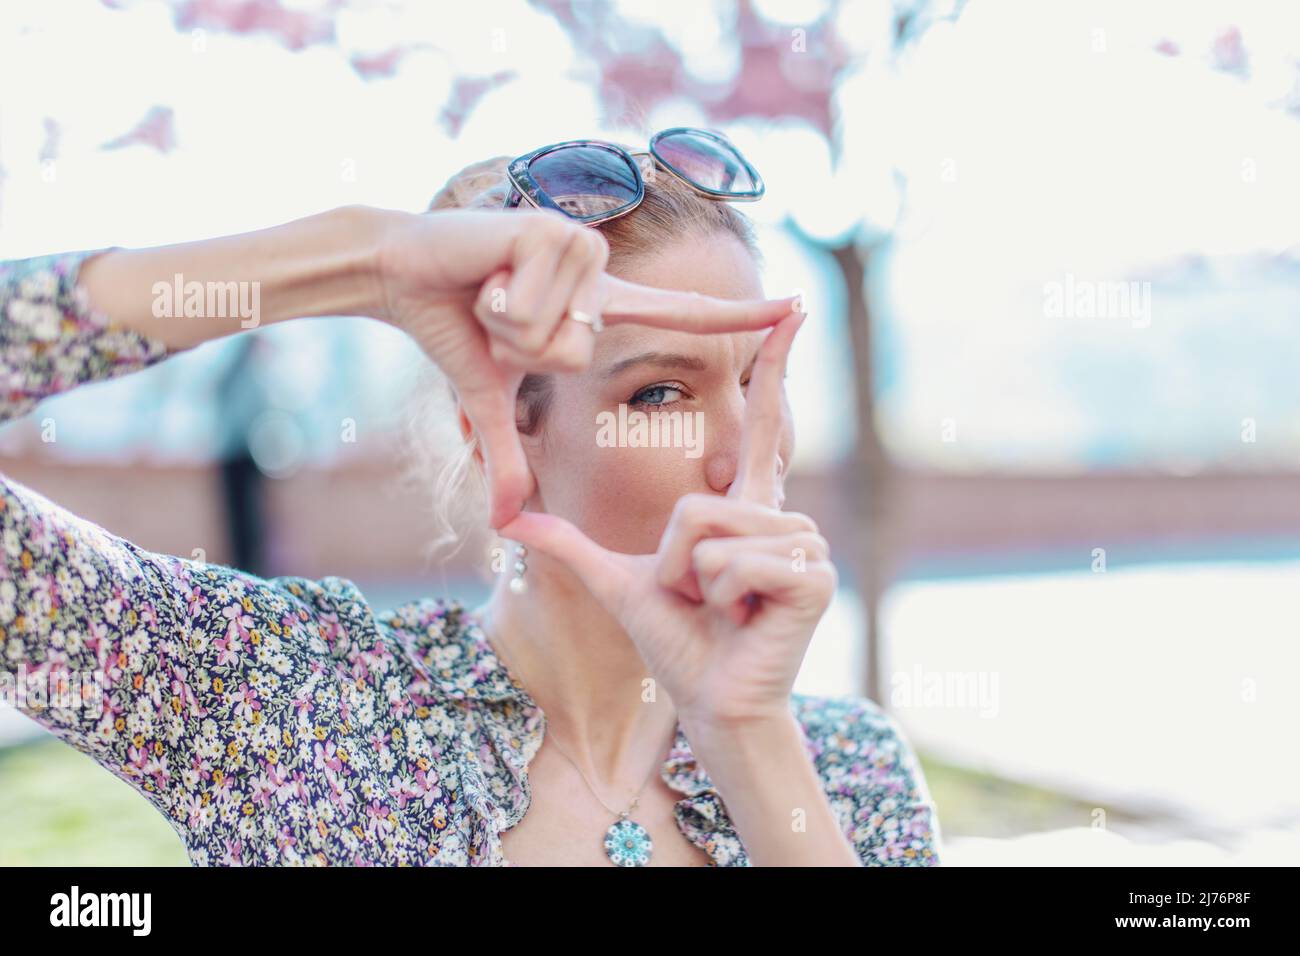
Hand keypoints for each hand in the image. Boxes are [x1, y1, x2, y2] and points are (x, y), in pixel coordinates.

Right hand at [372, 207, 801, 528]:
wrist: (400, 271)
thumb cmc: (452, 327)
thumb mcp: (489, 402)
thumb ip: (510, 460)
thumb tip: (505, 525)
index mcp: (602, 309)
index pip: (682, 317)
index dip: (738, 318)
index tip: (794, 306)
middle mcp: (603, 276)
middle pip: (582, 358)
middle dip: (522, 353)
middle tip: (495, 315)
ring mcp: (582, 249)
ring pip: (559, 337)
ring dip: (505, 326)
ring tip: (488, 292)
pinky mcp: (553, 232)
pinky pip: (532, 308)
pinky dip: (494, 302)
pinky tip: (483, 273)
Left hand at [496, 311, 835, 725]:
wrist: (712, 701)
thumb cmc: (679, 643)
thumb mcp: (619, 581)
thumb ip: (570, 544)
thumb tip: (509, 521)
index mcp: (745, 509)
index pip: (761, 427)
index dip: (775, 367)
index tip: (795, 308)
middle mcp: (782, 517)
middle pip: (695, 504)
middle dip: (675, 563)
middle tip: (701, 599)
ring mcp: (804, 544)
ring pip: (709, 533)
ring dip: (694, 585)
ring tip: (722, 609)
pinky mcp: (814, 575)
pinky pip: (730, 563)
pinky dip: (717, 600)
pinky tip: (744, 620)